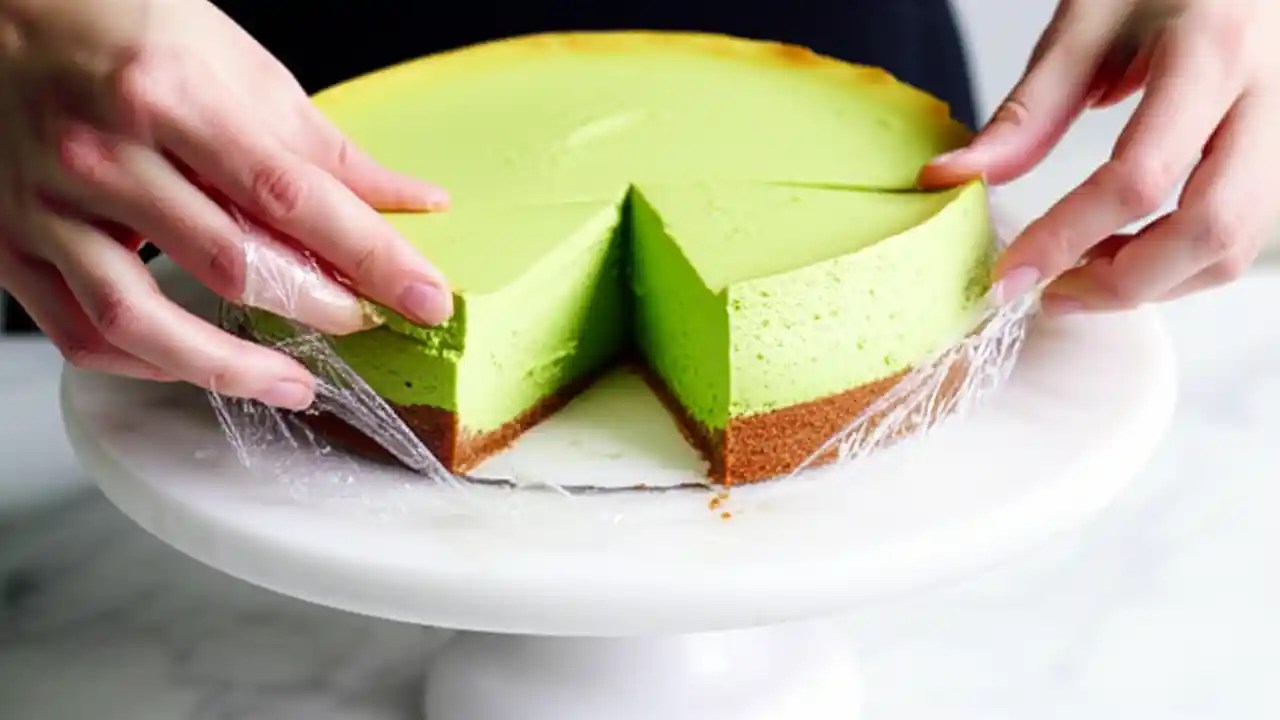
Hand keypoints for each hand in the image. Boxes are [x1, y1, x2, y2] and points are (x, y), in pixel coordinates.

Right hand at [0, 0, 452, 409]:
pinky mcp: (12, 244)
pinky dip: (151, 364)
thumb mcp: (238, 66)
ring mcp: (47, 205)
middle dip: (318, 307)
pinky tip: (199, 365)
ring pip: (142, 319)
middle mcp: (101, 153)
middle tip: (366, 321)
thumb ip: (326, 148)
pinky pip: (83, 334)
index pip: (294, 196)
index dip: (372, 256)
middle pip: (230, 261)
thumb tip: (413, 202)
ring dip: (232, 368)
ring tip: (294, 383)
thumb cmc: (121, 25)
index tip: (426, 297)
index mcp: (169, 97)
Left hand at [921, 0, 1279, 313]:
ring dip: (1154, 283)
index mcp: (1212, 51)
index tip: (1010, 275)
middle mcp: (1267, 97)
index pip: (1138, 176)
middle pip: (1209, 229)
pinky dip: (1179, 266)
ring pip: (1234, 246)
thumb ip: (1028, 109)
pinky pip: (1241, 235)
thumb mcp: (1086, 21)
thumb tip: (953, 178)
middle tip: (1050, 292)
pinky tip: (1123, 254)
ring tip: (1080, 274)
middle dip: (1123, 282)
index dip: (1067, 238)